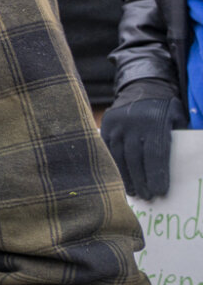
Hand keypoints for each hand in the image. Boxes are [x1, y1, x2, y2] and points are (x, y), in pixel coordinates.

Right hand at [103, 81, 181, 199]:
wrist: (143, 87)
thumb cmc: (166, 110)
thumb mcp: (176, 120)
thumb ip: (176, 140)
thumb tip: (179, 171)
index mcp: (155, 121)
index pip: (156, 154)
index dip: (157, 175)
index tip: (160, 192)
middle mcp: (134, 122)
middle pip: (136, 158)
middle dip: (142, 180)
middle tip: (147, 197)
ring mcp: (117, 123)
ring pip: (120, 156)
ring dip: (127, 177)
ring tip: (134, 192)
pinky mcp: (106, 125)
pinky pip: (109, 150)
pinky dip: (115, 165)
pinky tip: (121, 178)